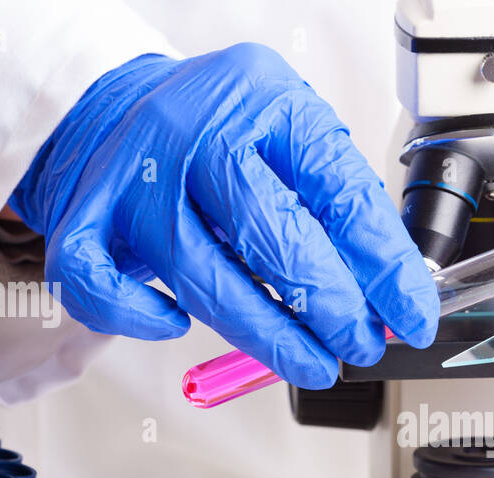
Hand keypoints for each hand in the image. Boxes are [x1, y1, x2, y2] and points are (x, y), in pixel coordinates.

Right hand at [10, 44, 438, 389]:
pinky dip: (142, 318)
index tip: (411, 316)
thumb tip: (393, 294)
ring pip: (203, 278)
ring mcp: (132, 178)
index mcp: (262, 99)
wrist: (118, 103)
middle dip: (330, 309)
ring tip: (313, 364)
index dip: (384, 267)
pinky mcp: (82, 217)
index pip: (340, 193)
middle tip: (359, 344)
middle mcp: (192, 132)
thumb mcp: (293, 139)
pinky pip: (101, 286)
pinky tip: (179, 326)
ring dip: (267, 337)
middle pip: (271, 237)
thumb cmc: (219, 132)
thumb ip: (341, 206)